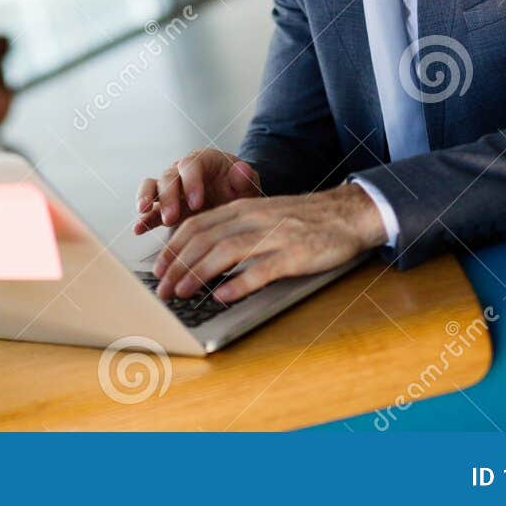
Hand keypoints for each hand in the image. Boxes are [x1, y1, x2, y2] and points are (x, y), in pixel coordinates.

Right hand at [134, 148, 261, 232]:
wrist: (234, 199)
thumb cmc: (241, 188)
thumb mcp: (248, 184)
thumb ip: (245, 178)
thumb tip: (241, 170)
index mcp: (204, 160)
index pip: (192, 165)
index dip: (191, 183)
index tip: (197, 203)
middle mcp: (183, 170)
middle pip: (169, 176)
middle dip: (168, 197)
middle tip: (172, 217)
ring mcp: (172, 187)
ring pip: (153, 186)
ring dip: (147, 199)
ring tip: (144, 212)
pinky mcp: (164, 206)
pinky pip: (150, 209)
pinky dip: (143, 218)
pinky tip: (138, 229)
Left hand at [152, 184, 386, 301]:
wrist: (347, 214)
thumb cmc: (301, 220)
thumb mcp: (262, 216)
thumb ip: (234, 228)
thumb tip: (200, 253)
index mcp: (242, 209)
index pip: (195, 226)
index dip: (172, 248)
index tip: (158, 270)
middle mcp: (253, 219)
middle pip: (203, 239)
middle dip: (177, 265)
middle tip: (162, 289)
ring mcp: (274, 235)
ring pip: (225, 251)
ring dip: (198, 273)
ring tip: (182, 293)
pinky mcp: (294, 254)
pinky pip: (262, 269)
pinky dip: (239, 283)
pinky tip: (222, 296)